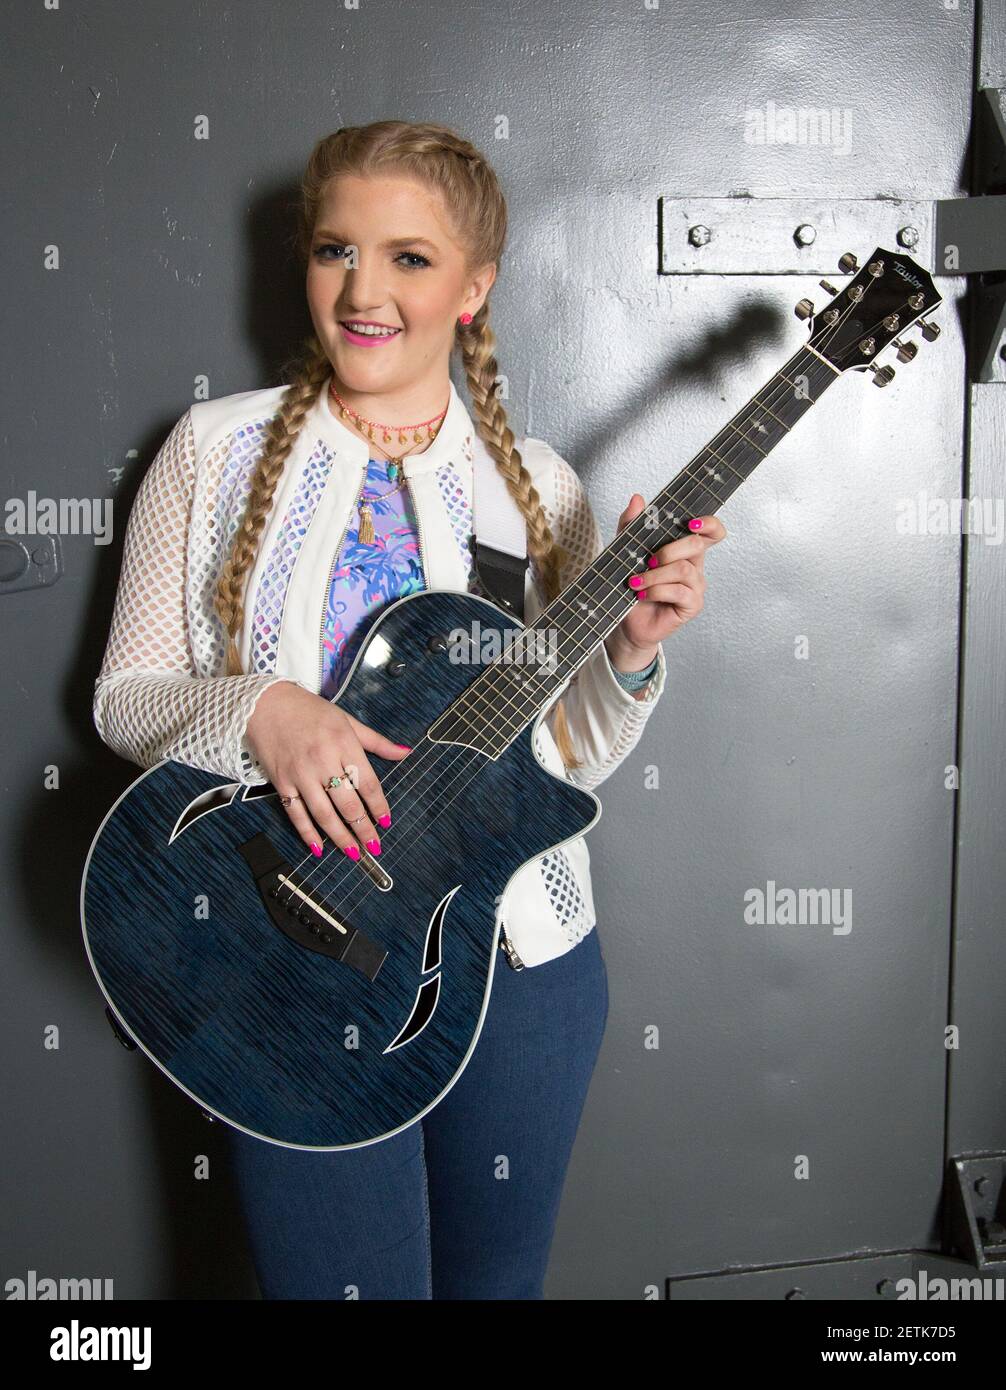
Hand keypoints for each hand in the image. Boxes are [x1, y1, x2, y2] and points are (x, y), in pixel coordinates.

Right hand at [245, 682, 412, 858]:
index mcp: (344, 744)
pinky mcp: (282, 783)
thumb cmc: (309, 711)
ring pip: (324, 814)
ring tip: (353, 852)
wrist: (265, 704)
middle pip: (348, 803)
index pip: (367, 783)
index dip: (379, 806)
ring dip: (340, 837)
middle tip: (374, 846)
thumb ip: (376, 741)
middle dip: (363, 829)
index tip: (386, 822)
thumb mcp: (347, 720)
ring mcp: (301, 774)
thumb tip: (404, 752)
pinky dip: (307, 834)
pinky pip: (297, 814)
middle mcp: (323, 761)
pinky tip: (318, 848)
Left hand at [610, 495, 726, 656]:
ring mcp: (695, 586)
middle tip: (648, 561)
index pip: (712, 531)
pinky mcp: (692, 605)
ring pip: (683, 569)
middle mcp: (695, 565)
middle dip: (669, 549)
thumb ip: (631, 525)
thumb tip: (637, 498)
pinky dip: (656, 590)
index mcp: (685, 549)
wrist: (626, 622)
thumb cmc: (631, 585)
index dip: (709, 523)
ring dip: (655, 574)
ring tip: (636, 582)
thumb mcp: (626, 551)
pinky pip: (679, 591)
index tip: (690, 522)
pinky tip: (642, 595)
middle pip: (697, 544)